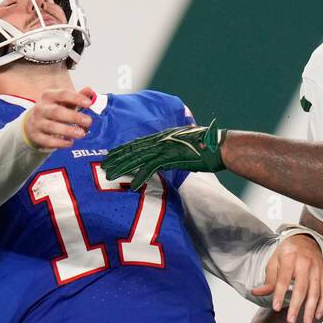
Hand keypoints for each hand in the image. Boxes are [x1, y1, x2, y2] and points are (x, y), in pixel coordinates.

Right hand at [21, 86, 93, 149]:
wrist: (33, 124)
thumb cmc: (53, 111)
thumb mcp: (64, 103)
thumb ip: (77, 97)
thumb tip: (90, 91)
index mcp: (48, 96)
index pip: (62, 94)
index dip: (76, 98)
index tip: (89, 103)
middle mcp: (41, 108)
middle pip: (56, 111)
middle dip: (73, 116)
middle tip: (88, 121)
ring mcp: (37, 123)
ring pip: (51, 126)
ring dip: (68, 130)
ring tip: (81, 133)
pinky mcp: (37, 137)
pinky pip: (47, 141)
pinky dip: (59, 142)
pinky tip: (70, 142)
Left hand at [104, 119, 224, 187]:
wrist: (218, 146)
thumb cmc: (206, 146)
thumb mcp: (186, 144)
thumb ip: (174, 150)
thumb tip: (170, 158)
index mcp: (162, 136)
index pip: (138, 143)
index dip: (123, 149)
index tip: (111, 155)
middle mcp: (160, 140)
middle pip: (133, 149)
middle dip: (117, 158)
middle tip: (103, 165)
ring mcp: (164, 148)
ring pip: (137, 158)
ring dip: (122, 167)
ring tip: (109, 175)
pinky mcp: (170, 158)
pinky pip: (151, 169)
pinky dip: (140, 178)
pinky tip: (130, 186)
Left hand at [252, 234, 322, 322]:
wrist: (305, 240)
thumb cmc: (287, 253)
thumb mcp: (274, 262)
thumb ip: (268, 280)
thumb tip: (255, 292)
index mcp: (290, 258)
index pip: (284, 279)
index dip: (280, 294)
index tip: (276, 307)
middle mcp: (305, 263)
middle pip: (301, 287)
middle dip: (296, 305)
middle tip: (291, 320)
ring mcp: (316, 269)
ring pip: (315, 291)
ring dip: (311, 308)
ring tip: (306, 322)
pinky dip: (322, 304)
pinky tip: (317, 315)